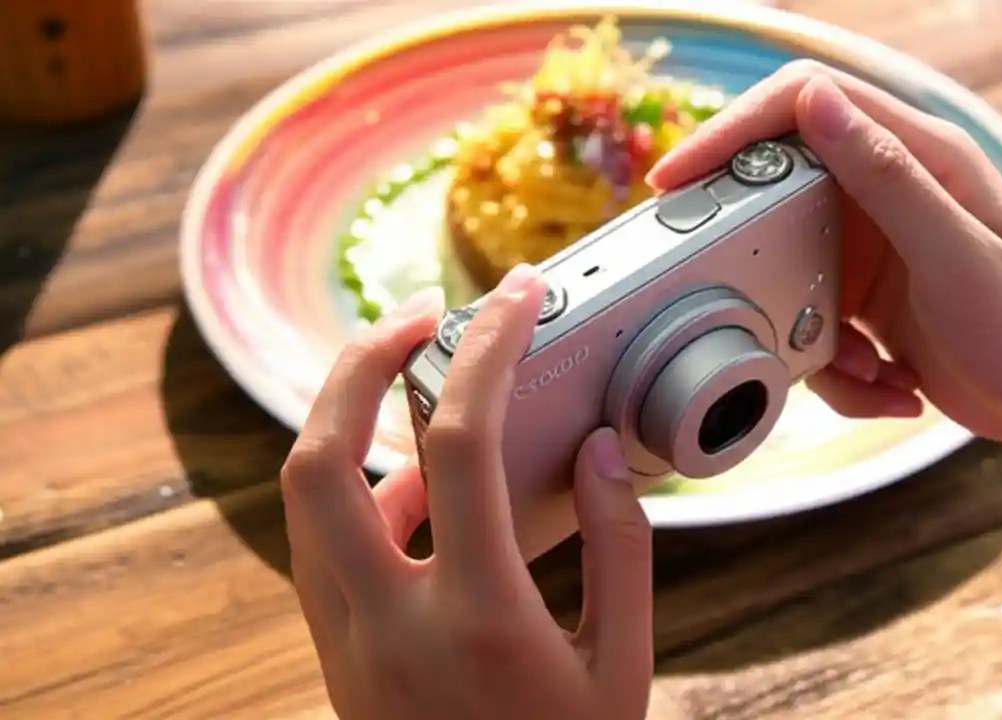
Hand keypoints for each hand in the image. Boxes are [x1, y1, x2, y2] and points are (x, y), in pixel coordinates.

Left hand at [280, 265, 653, 719]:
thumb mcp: (626, 666)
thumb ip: (620, 549)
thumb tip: (599, 449)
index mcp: (475, 618)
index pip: (458, 447)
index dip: (488, 352)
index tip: (519, 296)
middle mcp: (385, 625)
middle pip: (318, 461)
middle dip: (354, 365)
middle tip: (416, 317)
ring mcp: (344, 644)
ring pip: (302, 501)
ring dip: (348, 421)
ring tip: (418, 386)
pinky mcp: (334, 656)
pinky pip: (323, 546)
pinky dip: (361, 491)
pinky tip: (421, 487)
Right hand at [648, 60, 1001, 445]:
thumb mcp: (954, 251)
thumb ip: (884, 174)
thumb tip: (812, 101)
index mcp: (920, 157)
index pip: (808, 105)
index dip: (734, 129)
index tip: (679, 177)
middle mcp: (891, 194)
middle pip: (782, 188)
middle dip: (755, 251)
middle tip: (727, 288)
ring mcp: (877, 249)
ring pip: (790, 270)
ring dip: (808, 334)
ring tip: (870, 371)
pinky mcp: (868, 301)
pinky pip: (813, 324)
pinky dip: (836, 369)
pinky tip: (892, 387)